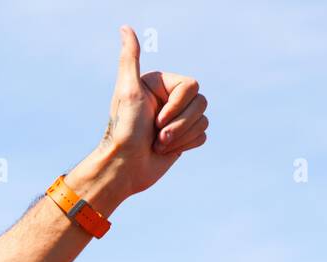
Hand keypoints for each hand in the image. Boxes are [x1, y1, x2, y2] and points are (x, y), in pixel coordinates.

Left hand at [99, 25, 208, 198]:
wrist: (123, 169)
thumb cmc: (124, 130)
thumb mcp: (127, 91)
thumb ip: (130, 59)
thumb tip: (125, 28)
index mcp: (160, 84)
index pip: (192, 86)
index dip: (176, 106)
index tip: (153, 119)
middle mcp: (169, 99)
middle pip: (201, 102)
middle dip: (179, 124)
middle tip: (155, 136)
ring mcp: (177, 118)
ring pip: (203, 119)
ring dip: (181, 136)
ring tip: (158, 145)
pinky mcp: (183, 137)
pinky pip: (203, 134)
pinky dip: (186, 145)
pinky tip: (166, 151)